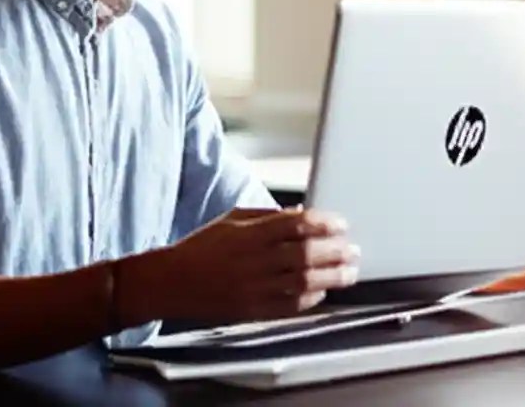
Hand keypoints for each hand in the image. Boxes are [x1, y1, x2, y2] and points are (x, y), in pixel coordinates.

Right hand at [132, 208, 360, 322]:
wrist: (171, 282)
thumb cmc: (201, 248)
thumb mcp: (231, 220)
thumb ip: (267, 216)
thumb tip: (301, 214)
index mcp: (249, 234)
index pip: (296, 225)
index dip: (324, 224)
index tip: (340, 225)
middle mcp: (254, 260)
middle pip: (305, 254)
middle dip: (336, 251)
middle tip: (353, 249)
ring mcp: (253, 287)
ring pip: (303, 281)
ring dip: (332, 276)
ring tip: (350, 272)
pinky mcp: (252, 310)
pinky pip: (289, 306)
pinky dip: (310, 299)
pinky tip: (323, 292)